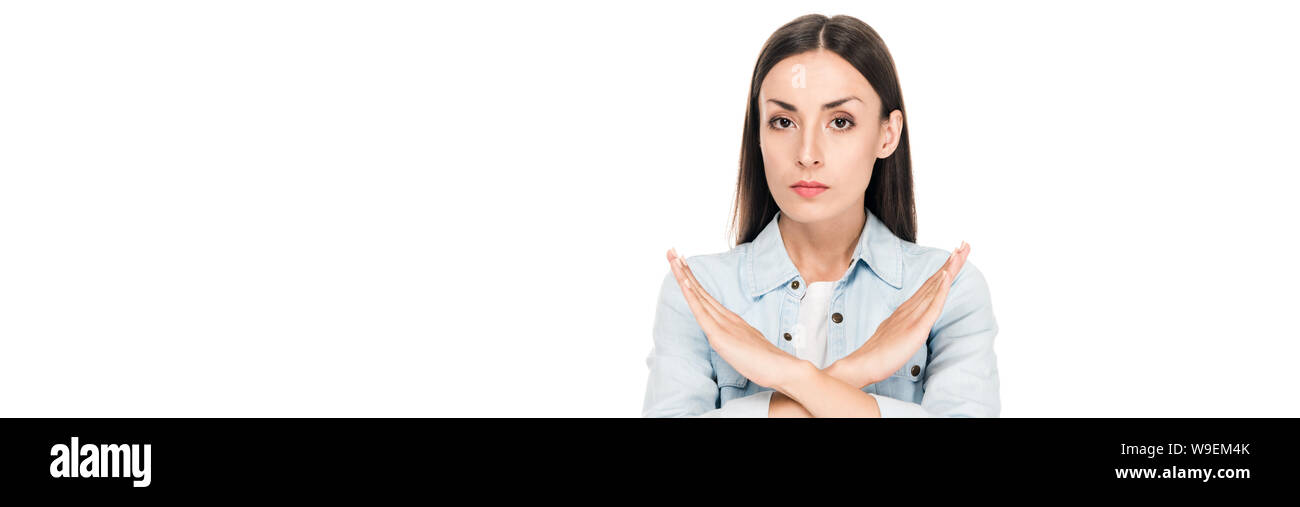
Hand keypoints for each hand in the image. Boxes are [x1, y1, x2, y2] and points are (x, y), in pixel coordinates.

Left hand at [666, 247, 799, 389]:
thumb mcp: (745, 346)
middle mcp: (726, 316)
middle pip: (700, 290)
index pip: (706, 296)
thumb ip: (735, 339)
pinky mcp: (720, 335)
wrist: (781, 368)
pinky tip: (684, 282)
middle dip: (683, 270)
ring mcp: (723, 323)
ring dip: (684, 275)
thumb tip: (727, 338)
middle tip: (671, 251)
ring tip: (673, 258)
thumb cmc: (765, 362)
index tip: (682, 264)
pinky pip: (702, 313)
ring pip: (698, 295)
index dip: (692, 280)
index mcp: (730, 319)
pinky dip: (692, 296)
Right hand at [842, 241, 970, 385]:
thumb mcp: (895, 333)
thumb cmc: (878, 353)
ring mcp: (913, 315)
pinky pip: (932, 305)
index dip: (944, 269)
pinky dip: (940, 289)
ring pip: (935, 287)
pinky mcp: (916, 327)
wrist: (863, 363)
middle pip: (935, 280)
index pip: (929, 285)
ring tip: (959, 252)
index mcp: (907, 309)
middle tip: (964, 244)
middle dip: (951, 262)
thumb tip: (911, 321)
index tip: (955, 255)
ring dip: (949, 268)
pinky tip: (946, 276)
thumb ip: (904, 323)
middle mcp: (910, 307)